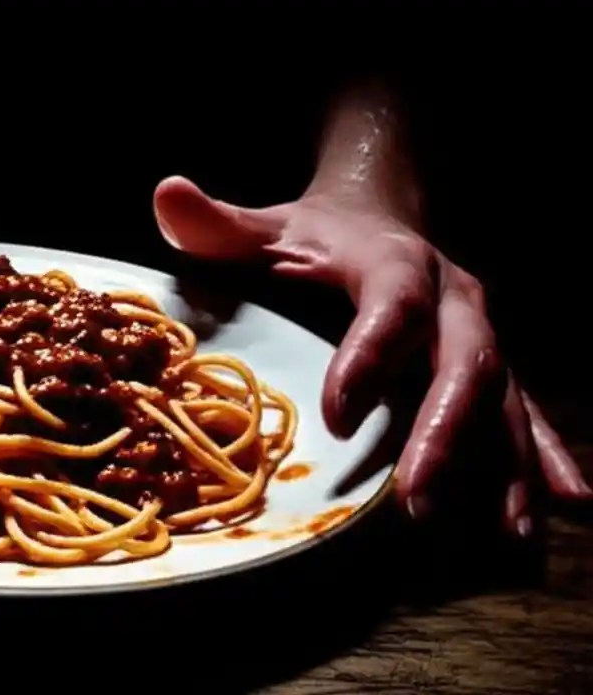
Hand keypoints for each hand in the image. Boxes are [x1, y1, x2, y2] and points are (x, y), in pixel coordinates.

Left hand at [152, 175, 590, 535]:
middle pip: (462, 361)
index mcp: (393, 263)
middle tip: (414, 499)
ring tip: (505, 529)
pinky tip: (560, 501)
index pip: (391, 307)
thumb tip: (167, 193)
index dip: (369, 357)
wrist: (376, 211)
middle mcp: (452, 299)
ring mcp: (477, 334)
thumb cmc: (308, 234)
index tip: (336, 416)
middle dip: (443, 432)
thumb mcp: (262, 227)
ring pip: (505, 398)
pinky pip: (525, 411)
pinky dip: (544, 455)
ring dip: (507, 463)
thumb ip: (215, 223)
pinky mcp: (490, 365)